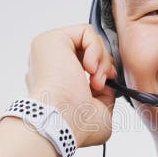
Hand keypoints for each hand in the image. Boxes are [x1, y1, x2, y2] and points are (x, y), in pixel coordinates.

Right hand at [23, 24, 117, 147]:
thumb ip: (104, 96)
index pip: (82, 65)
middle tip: (101, 84)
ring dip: (101, 60)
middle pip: (87, 51)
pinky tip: (90, 69)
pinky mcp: (51, 39)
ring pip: (88, 40)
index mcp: (55, 83)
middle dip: (103, 65)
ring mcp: (49, 51)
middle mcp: (49, 66)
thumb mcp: (99, 112)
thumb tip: (109, 85)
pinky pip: (86, 31)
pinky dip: (96, 49)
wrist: (62, 122)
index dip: (101, 71)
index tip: (105, 86)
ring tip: (96, 80)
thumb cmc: (74, 125)